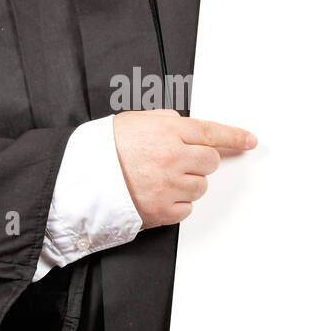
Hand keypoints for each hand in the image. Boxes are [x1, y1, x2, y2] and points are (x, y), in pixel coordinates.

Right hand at [113, 109, 256, 228]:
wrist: (83, 180)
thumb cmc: (105, 150)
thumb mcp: (135, 120)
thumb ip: (165, 121)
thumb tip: (183, 125)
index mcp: (167, 131)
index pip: (211, 132)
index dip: (234, 136)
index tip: (248, 140)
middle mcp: (172, 157)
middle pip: (211, 162)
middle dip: (200, 162)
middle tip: (179, 163)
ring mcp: (169, 185)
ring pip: (201, 186)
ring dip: (188, 183)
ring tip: (162, 180)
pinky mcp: (163, 210)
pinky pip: (187, 208)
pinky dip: (177, 203)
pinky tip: (159, 195)